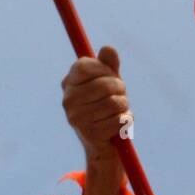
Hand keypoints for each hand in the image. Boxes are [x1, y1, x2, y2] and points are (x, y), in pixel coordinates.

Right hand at [61, 45, 131, 162]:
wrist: (105, 145)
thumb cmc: (107, 106)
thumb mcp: (110, 82)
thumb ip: (110, 65)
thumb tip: (108, 49)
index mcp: (69, 83)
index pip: (84, 66)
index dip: (104, 69)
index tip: (110, 76)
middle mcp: (68, 100)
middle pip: (104, 85)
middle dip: (121, 90)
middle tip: (120, 96)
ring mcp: (76, 118)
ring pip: (114, 103)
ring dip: (124, 106)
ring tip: (119, 112)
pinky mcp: (89, 134)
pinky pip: (119, 120)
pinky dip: (126, 121)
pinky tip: (119, 126)